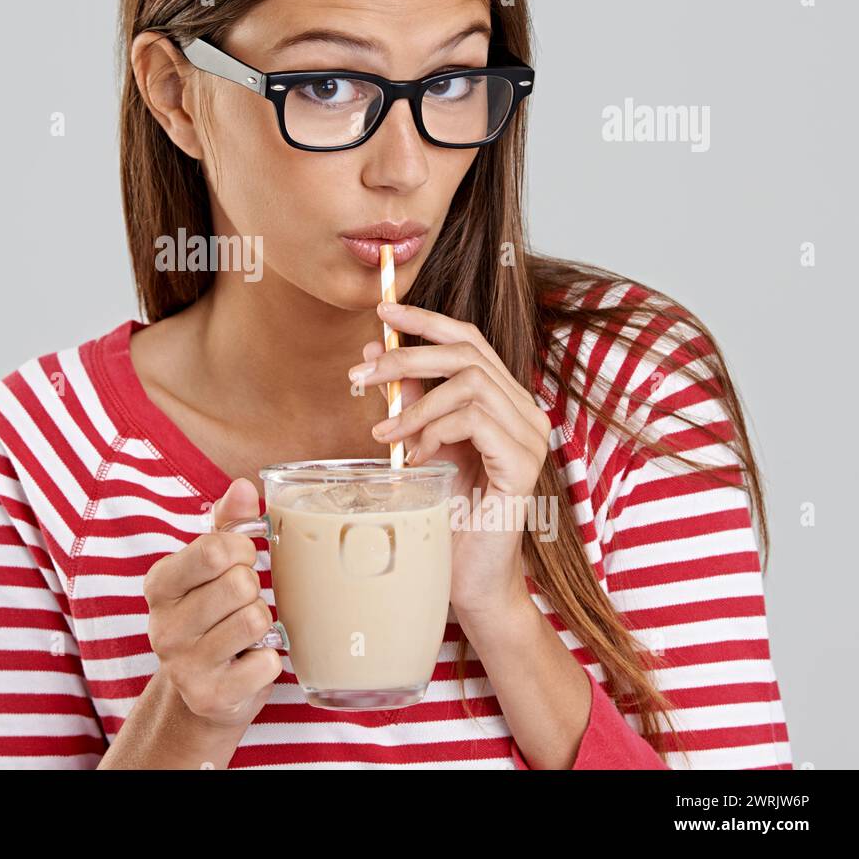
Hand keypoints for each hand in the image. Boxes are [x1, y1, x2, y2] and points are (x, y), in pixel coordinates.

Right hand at [142, 479, 283, 729]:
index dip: (242, 550)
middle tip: (241, 603)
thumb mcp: (210, 566)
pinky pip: (267, 662)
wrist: (204, 690)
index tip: (240, 562)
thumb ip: (226, 523)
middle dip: (254, 589)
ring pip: (255, 619)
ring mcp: (183, 665)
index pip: (214, 549)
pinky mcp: (210, 696)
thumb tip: (244, 486)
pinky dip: (269, 659)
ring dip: (263, 624)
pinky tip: (248, 661)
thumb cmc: (212, 612)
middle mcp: (162, 625)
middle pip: (240, 584)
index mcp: (159, 584)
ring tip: (244, 632)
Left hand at [348, 301, 552, 625]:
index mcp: (502, 401)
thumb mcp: (418, 445)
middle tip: (359, 376)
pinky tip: (414, 458)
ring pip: (470, 382)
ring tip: (385, 434)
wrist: (468, 582)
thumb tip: (372, 351)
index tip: (384, 310)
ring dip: (416, 402)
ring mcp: (531, 437)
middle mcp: (524, 411)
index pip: (468, 340)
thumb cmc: (444, 516)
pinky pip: (476, 420)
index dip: (426, 319)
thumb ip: (406, 399)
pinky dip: (435, 430)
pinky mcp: (524, 464)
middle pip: (467, 352)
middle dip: (406, 355)